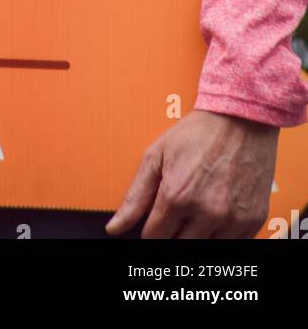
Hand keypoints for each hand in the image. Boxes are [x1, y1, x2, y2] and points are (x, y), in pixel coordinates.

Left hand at [105, 110, 277, 238]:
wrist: (240, 119)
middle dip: (174, 233)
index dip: (152, 229)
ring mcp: (232, 219)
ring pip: (205, 249)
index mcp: (177, 196)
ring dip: (198, 235)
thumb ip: (135, 196)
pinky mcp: (253, 220)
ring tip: (198, 210)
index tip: (156, 221)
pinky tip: (218, 212)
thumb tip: (115, 228)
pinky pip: (233, 245)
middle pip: (179, 247)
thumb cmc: (198, 133)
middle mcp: (206, 212)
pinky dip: (222, 235)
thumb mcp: (157, 156)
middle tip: (179, 212)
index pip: (154, 237)